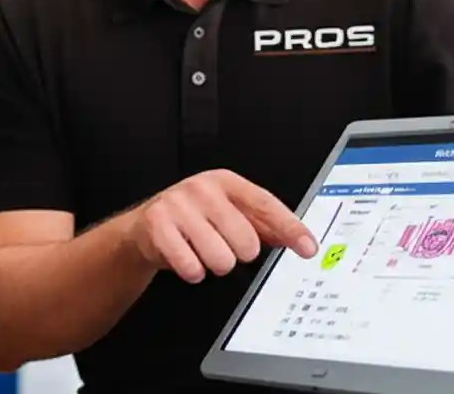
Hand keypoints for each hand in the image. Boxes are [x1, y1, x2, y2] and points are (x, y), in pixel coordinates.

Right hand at [128, 169, 317, 284]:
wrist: (146, 226)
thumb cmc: (194, 219)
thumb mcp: (229, 214)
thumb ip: (266, 225)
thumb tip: (303, 241)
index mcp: (226, 183)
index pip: (266, 205)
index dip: (290, 228)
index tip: (308, 248)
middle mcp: (203, 189)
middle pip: (246, 241)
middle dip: (239, 254)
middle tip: (223, 247)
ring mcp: (179, 205)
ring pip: (220, 259)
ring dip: (215, 265)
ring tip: (203, 252)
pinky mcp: (158, 226)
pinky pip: (192, 267)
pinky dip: (193, 271)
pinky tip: (187, 258)